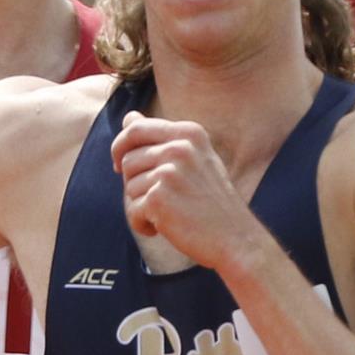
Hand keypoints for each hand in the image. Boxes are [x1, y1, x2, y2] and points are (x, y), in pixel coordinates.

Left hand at [110, 111, 253, 269]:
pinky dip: (143, 225)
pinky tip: (163, 229)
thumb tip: (129, 116)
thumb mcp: (194, 159)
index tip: (119, 166)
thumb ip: (161, 139)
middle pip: (128, 160)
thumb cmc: (212, 201)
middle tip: (159, 200)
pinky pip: (133, 211)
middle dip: (134, 183)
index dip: (120, 147)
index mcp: (189, 133)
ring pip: (129, 187)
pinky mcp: (158, 198)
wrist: (235, 238)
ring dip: (141, 207)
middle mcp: (179, 147)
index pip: (135, 129)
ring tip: (169, 215)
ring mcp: (169, 172)